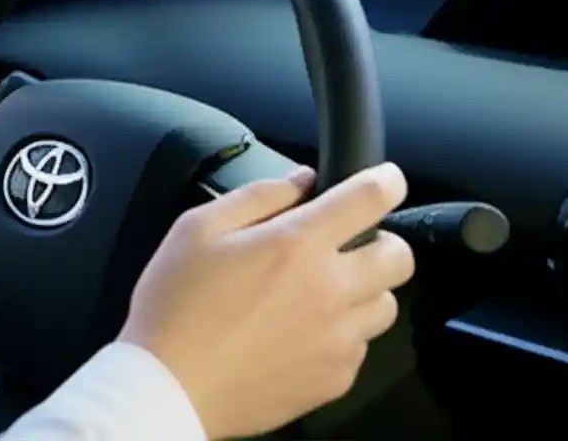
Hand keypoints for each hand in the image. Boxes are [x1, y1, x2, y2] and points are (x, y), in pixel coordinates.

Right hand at [117, 163, 414, 439]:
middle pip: (400, 257)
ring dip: (364, 291)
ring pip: (385, 305)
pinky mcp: (334, 379)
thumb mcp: (197, 229)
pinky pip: (360, 348)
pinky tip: (301, 334)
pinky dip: (342, 335)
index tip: (386, 180)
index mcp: (298, 244)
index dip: (386, 181)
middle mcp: (331, 290)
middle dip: (381, 242)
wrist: (167, 388)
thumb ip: (257, 196)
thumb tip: (302, 181)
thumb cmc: (174, 304)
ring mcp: (338, 340)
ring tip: (322, 294)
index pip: (370, 199)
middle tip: (347, 246)